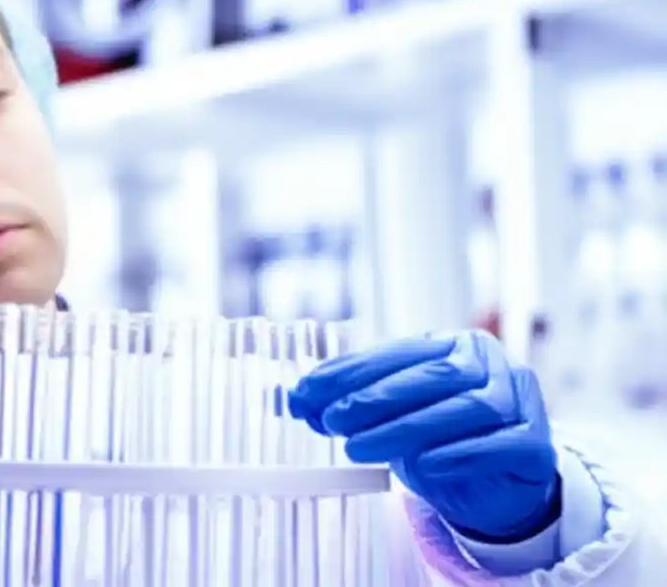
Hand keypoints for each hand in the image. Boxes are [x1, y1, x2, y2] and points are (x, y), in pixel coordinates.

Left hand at [288, 330, 560, 541]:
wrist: (495, 486)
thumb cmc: (440, 440)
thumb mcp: (388, 418)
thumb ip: (347, 404)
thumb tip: (293, 399)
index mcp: (454, 344)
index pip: (398, 353)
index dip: (349, 373)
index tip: (305, 393)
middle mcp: (492, 364)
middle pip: (434, 376)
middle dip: (374, 398)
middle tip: (331, 420)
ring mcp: (522, 400)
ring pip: (465, 408)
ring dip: (405, 429)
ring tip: (357, 448)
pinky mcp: (537, 443)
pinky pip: (501, 444)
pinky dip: (459, 454)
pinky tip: (424, 466)